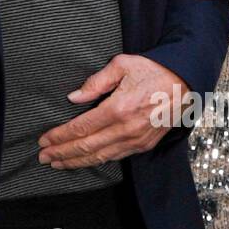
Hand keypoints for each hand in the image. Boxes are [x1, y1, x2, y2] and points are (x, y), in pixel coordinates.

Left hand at [37, 55, 183, 167]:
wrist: (185, 82)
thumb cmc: (153, 70)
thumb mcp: (121, 65)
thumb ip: (95, 82)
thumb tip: (73, 98)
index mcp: (118, 108)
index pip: (81, 128)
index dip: (60, 136)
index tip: (44, 140)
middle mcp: (126, 129)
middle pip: (86, 147)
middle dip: (62, 153)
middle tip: (43, 157)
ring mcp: (136, 140)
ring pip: (100, 157)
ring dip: (76, 161)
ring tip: (58, 163)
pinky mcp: (144, 145)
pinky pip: (116, 157)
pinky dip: (97, 161)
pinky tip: (84, 161)